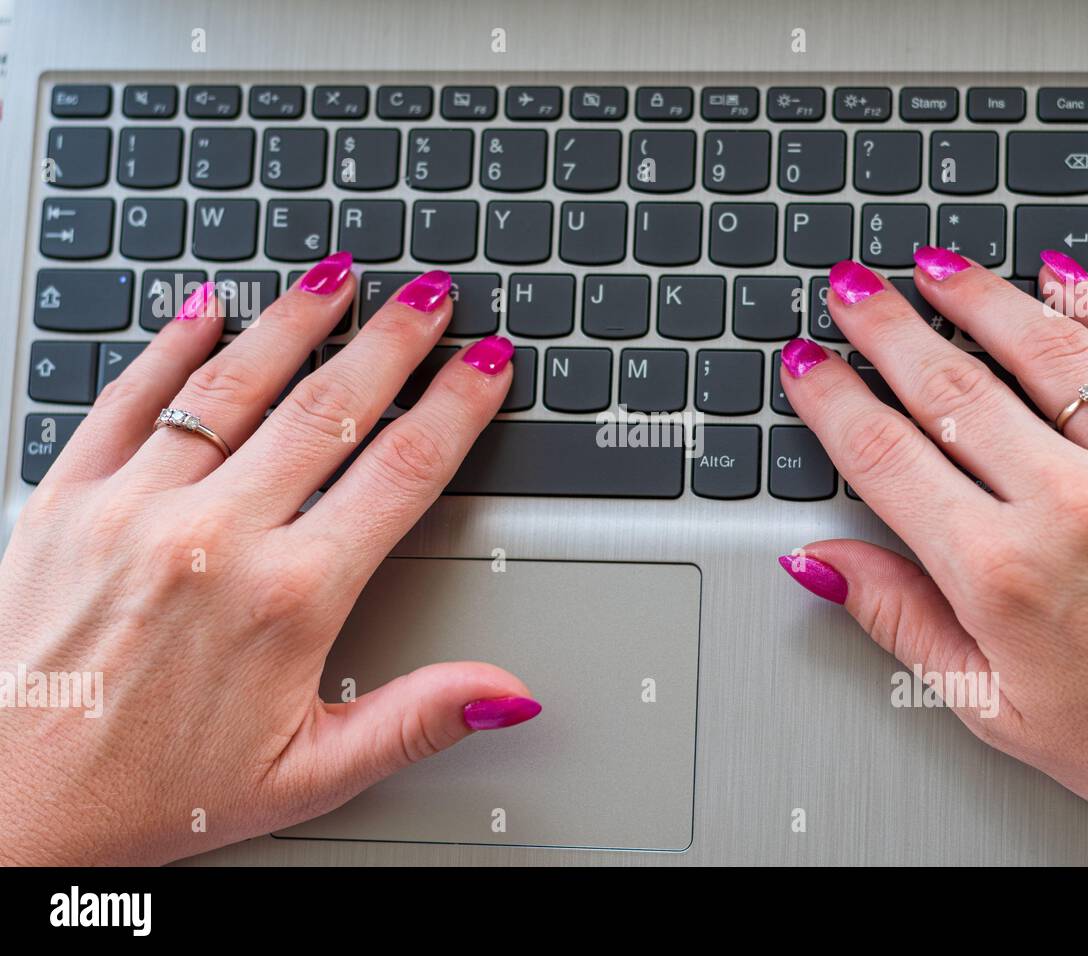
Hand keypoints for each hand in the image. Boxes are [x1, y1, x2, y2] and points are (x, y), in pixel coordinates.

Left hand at [0, 254, 537, 864]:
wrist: (9, 808)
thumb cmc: (154, 794)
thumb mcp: (309, 775)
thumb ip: (417, 719)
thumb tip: (506, 693)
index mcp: (289, 599)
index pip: (401, 472)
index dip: (456, 408)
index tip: (485, 366)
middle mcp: (215, 538)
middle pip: (330, 409)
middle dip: (394, 341)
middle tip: (432, 296)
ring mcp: (136, 509)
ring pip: (235, 384)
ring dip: (297, 322)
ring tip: (341, 277)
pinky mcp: (67, 501)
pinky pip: (130, 398)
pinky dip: (172, 346)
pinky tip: (208, 307)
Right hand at [777, 248, 1087, 865]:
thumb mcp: (991, 709)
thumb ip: (899, 622)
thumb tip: (823, 563)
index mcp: (1004, 574)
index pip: (887, 458)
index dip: (833, 401)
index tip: (806, 367)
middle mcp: (1076, 507)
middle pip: (953, 389)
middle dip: (886, 327)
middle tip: (849, 287)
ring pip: (1048, 352)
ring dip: (980, 299)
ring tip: (934, 267)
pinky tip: (1061, 277)